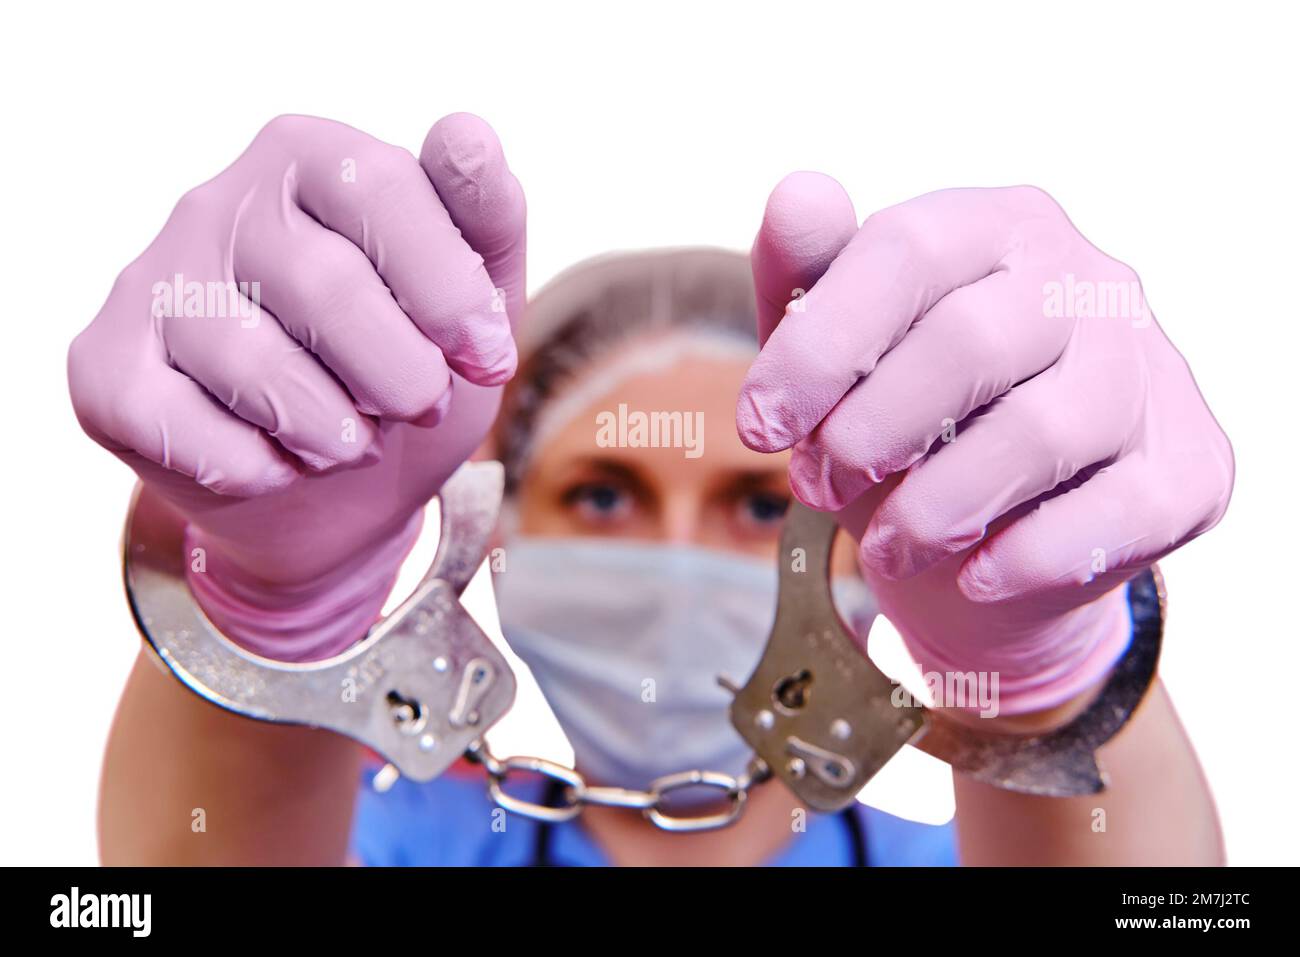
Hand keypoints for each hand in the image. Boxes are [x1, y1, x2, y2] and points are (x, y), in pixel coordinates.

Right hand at [69, 113, 525, 657]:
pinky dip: (259, 467)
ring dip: (334, 432)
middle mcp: (216, 202)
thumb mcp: (477, 295)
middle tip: (422, 406)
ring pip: (255, 366)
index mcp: (306, 155)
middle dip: (403, 376)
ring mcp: (152, 281)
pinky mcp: (105, 367)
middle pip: (325, 286)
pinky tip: (281, 461)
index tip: (488, 359)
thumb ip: (484, 215)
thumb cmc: (407, 368)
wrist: (337, 490)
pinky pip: (182, 428)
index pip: (377, 184)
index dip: (450, 290)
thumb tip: (467, 135)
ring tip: (355, 440)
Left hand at [738, 174, 1232, 715]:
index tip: (758, 427)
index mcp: (997, 227)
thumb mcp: (837, 350)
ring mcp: (1150, 371)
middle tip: (819, 485)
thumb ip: (807, 277)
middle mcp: (1087, 282)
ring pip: (1043, 432)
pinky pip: (1113, 513)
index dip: (820, 345)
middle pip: (971, 341)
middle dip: (870, 431)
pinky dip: (1023, 555)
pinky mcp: (1189, 468)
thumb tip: (797, 194)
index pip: (906, 251)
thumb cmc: (903, 422)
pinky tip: (971, 574)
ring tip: (886, 545)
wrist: (993, 541)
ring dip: (937, 507)